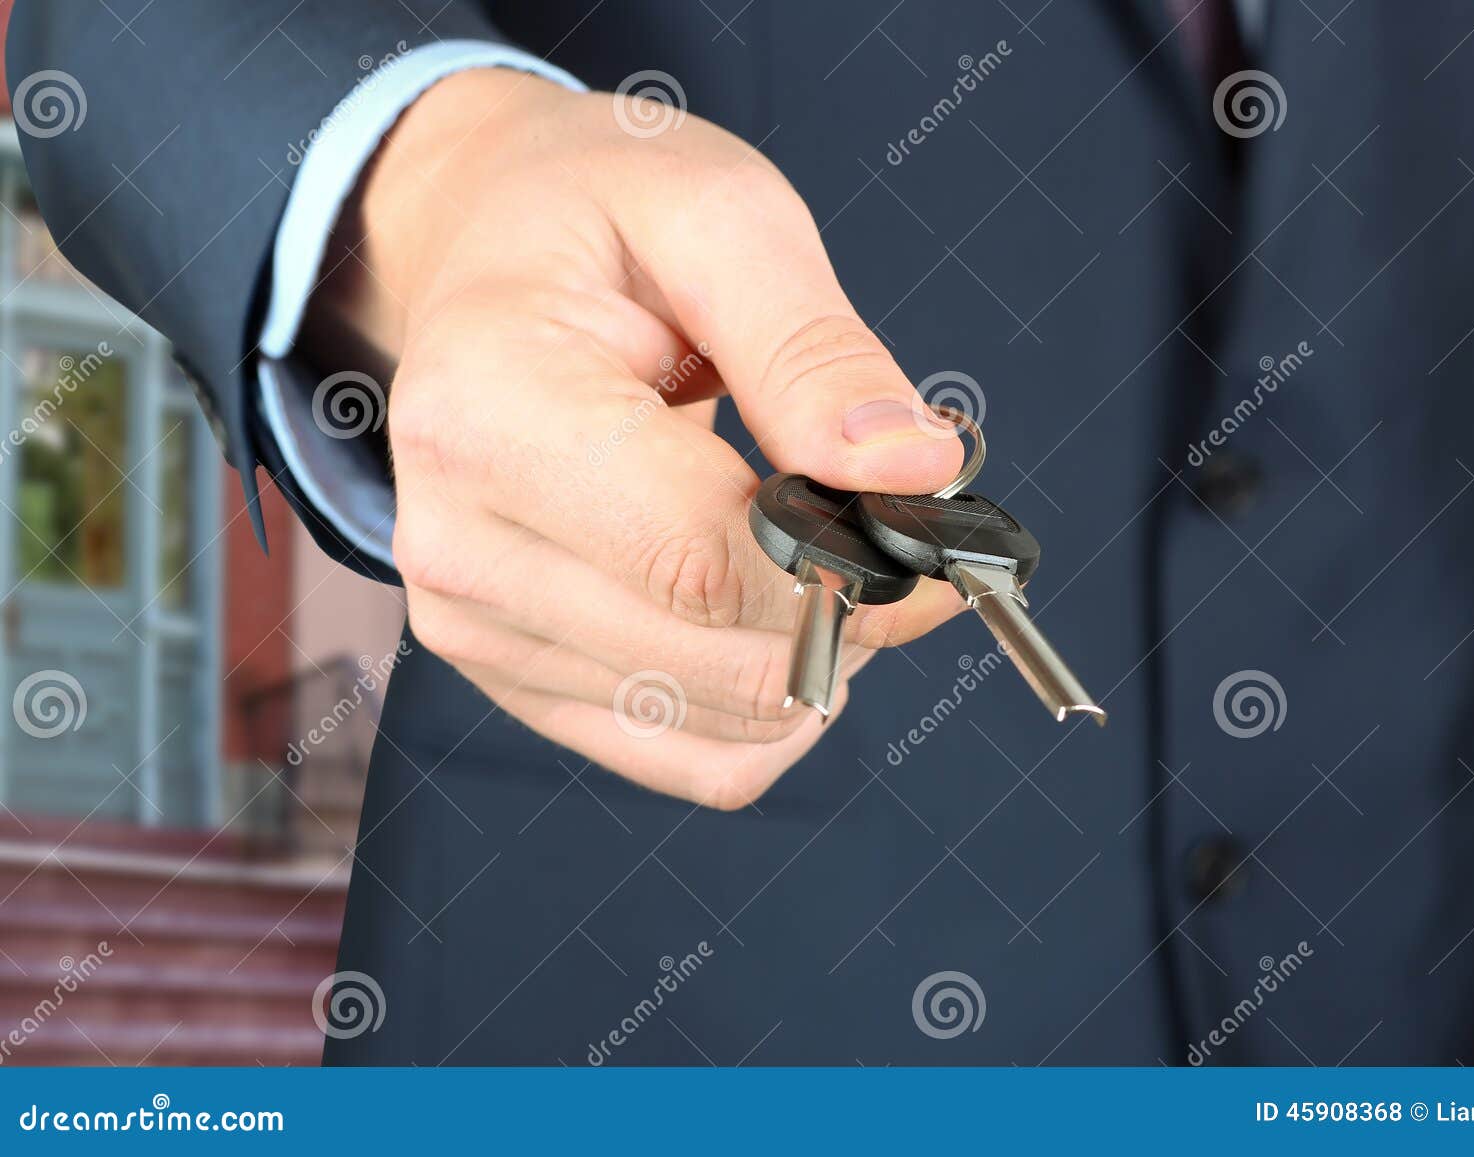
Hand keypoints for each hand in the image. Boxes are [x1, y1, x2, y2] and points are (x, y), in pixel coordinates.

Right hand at [306, 68, 966, 808]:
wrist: (486, 254)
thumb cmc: (598, 216)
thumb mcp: (718, 220)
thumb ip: (814, 352)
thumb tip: (912, 472)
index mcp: (488, 412)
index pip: (699, 561)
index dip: (849, 566)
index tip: (935, 529)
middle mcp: (458, 543)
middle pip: (716, 658)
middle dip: (852, 611)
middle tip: (905, 530)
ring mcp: (475, 625)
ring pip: (720, 725)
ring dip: (818, 656)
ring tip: (825, 545)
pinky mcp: (514, 676)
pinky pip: (692, 759)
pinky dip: (774, 709)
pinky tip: (782, 614)